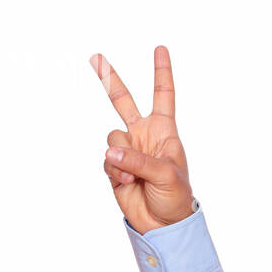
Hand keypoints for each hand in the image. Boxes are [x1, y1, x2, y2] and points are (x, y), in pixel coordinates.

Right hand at [90, 46, 194, 234]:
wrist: (163, 223)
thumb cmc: (176, 195)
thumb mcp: (165, 174)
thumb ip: (138, 159)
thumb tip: (111, 151)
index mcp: (164, 130)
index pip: (163, 95)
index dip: (161, 72)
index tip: (160, 48)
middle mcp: (143, 135)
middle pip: (123, 101)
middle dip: (110, 79)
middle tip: (96, 57)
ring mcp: (127, 150)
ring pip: (112, 137)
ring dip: (121, 155)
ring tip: (135, 174)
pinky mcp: (114, 167)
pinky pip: (107, 160)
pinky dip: (115, 170)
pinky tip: (128, 181)